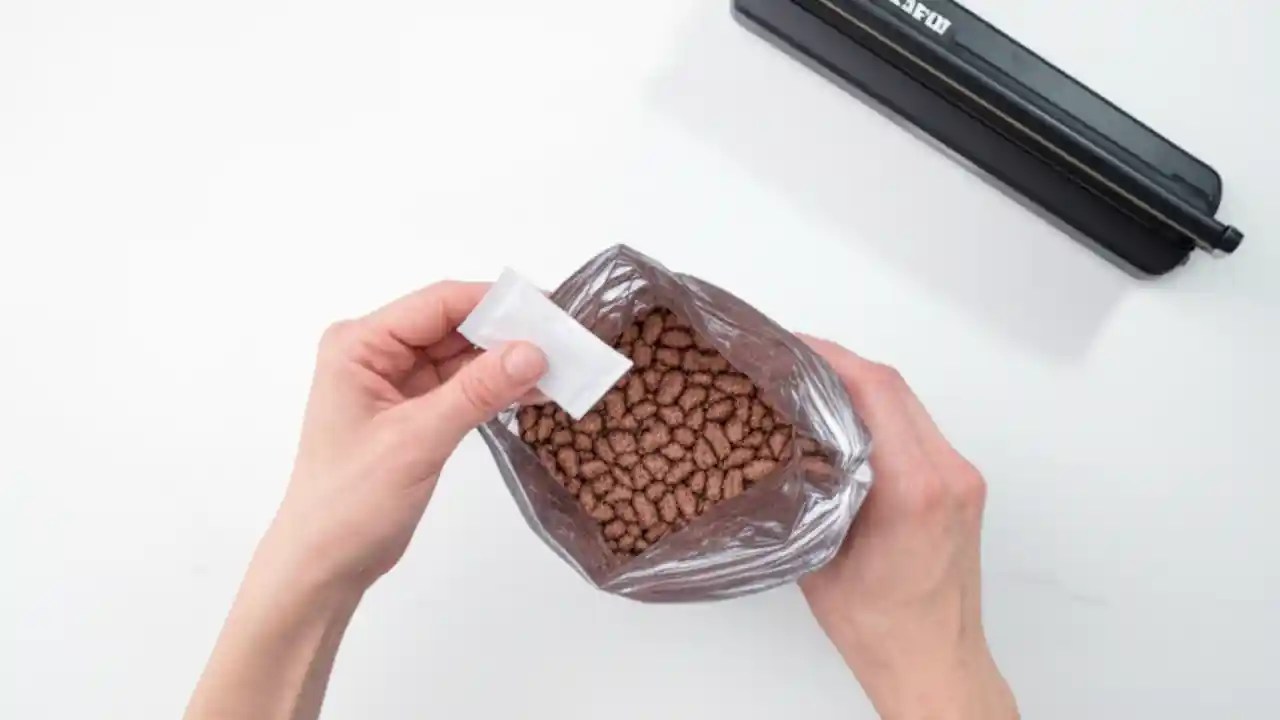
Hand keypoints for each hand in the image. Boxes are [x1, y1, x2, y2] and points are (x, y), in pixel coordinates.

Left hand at [186, 281, 546, 719]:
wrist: (324, 565)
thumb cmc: (351, 502)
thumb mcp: (417, 440)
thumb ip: (476, 391)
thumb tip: (533, 351)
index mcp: (359, 345)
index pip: (438, 304)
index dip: (495, 302)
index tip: (551, 310)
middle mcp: (375, 354)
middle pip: (454, 325)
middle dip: (508, 332)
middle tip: (567, 339)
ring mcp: (395, 383)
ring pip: (463, 356)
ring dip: (508, 361)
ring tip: (563, 364)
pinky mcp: (414, 412)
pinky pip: (464, 386)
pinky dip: (497, 387)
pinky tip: (536, 390)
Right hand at [800, 337, 1015, 718]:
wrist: (933, 662)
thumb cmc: (879, 628)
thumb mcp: (819, 555)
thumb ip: (806, 493)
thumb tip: (779, 445)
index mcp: (916, 490)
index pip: (877, 392)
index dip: (832, 358)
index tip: (792, 345)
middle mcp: (949, 475)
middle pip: (895, 388)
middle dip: (841, 364)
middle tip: (791, 359)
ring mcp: (962, 478)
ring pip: (908, 404)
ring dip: (862, 386)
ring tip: (811, 384)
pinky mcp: (962, 486)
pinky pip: (919, 429)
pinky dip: (881, 413)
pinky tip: (845, 420)